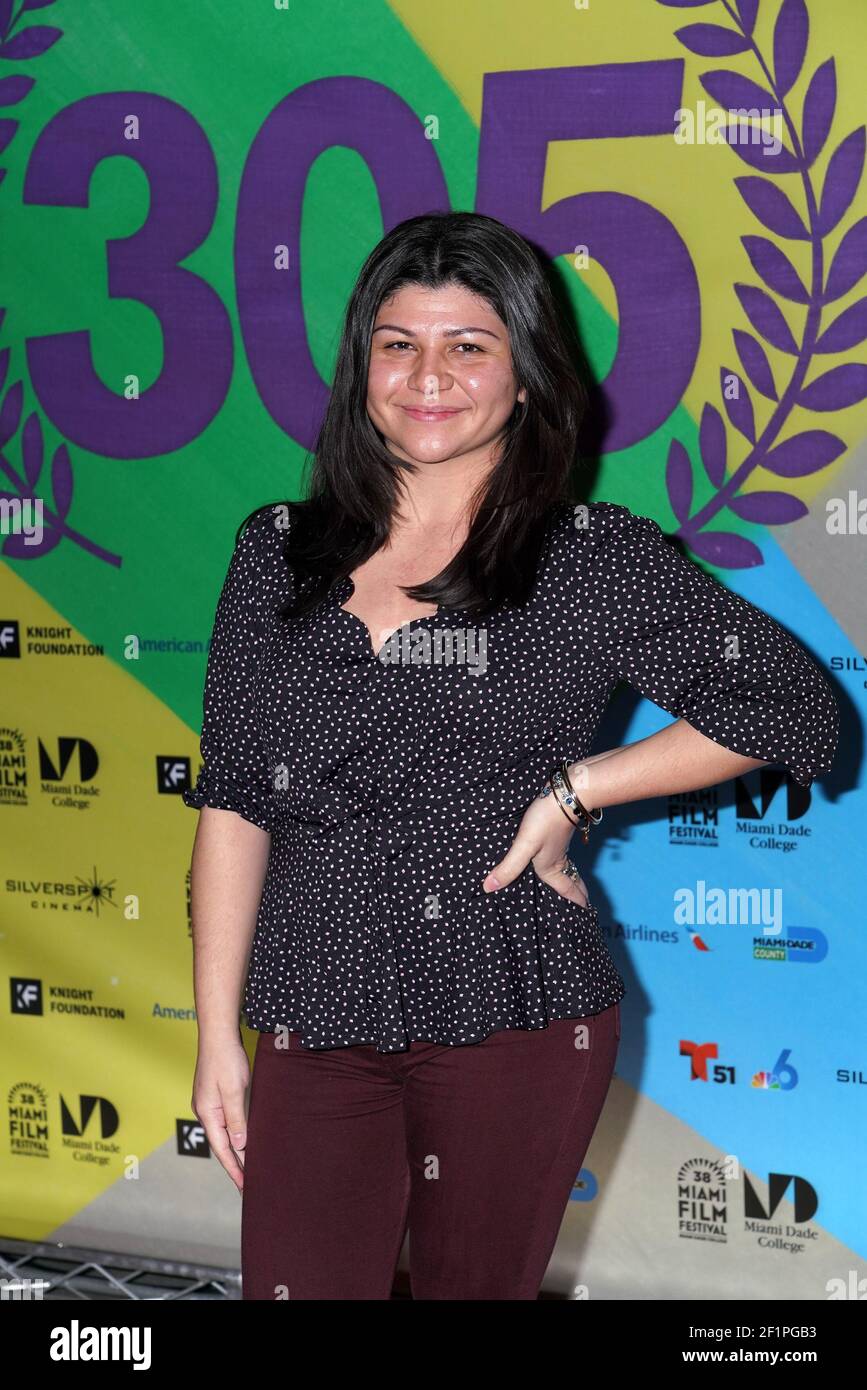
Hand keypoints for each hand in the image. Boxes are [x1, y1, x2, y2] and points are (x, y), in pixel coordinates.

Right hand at [191, 1033, 249, 1192]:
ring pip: (224, 1133)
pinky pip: (226, 1121)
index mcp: (207, 1113)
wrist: (218, 1034)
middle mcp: (205, 1111)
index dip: (234, 1169)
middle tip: (248, 1185)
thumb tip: (239, 1145)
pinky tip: (243, 1139)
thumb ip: (236, 1119)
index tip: (244, 1186)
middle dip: (234, 1165)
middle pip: (221, 1144)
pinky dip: (235, 1134)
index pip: (222, 1149)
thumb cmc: (225, 1060)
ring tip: (248, 1167)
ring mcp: (209, 1103)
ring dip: (236, 1150)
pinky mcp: (215, 1096)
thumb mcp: (233, 1090)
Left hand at [482, 788, 590, 905]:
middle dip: (576, 893)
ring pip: (567, 867)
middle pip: (571, 880)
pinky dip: (562, 862)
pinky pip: (561, 854)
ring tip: (571, 885)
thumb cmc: (546, 821)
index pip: (566, 890)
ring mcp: (559, 845)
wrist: (565, 793)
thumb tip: (489, 888)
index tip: (585, 913)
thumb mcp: (524, 845)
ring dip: (570, 877)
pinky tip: (555, 856)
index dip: (576, 902)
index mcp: (551, 867)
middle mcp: (557, 859)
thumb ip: (508, 867)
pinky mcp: (557, 832)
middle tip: (584, 903)